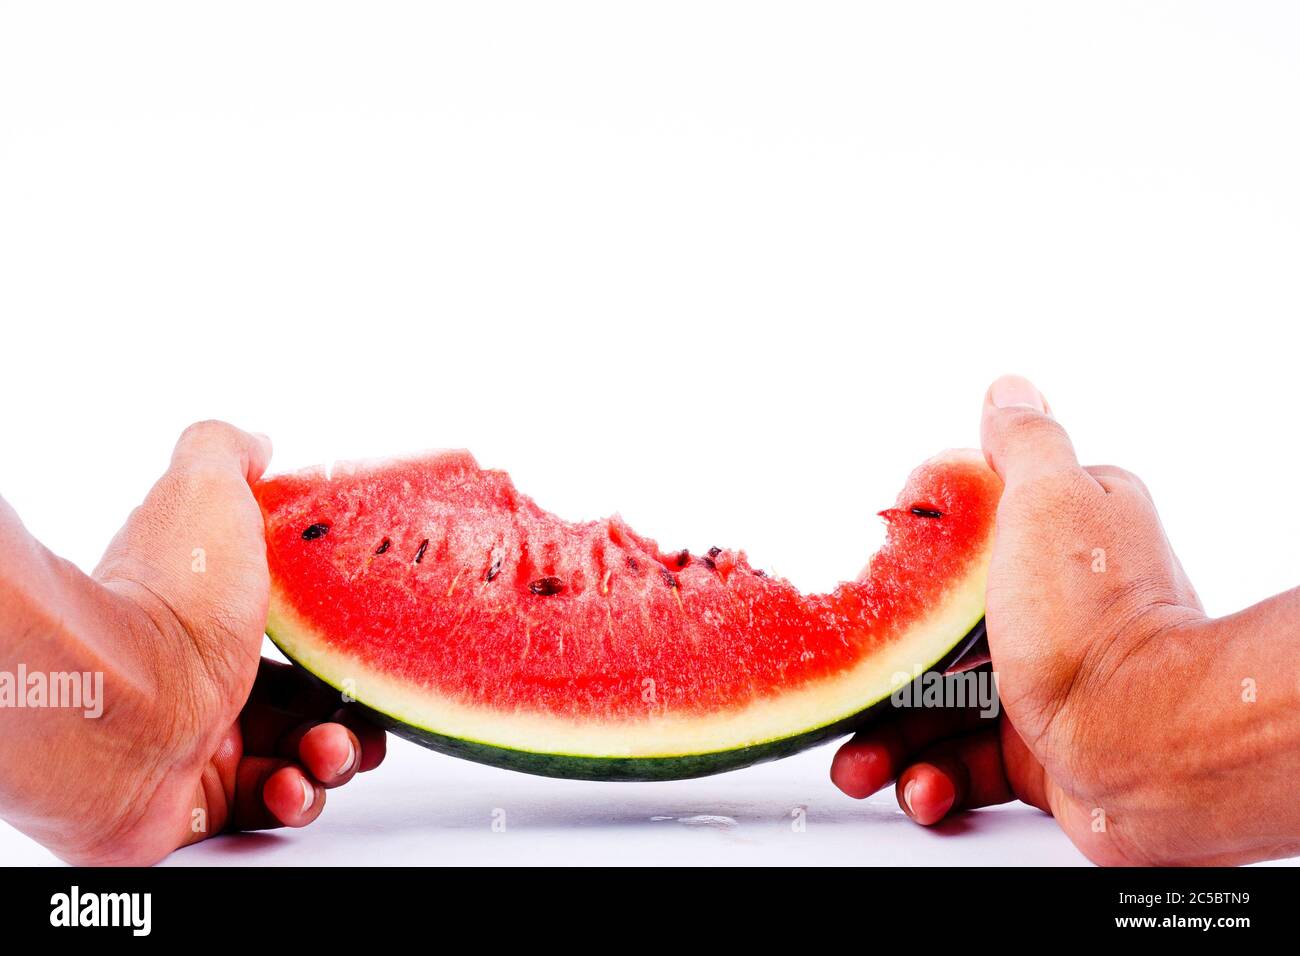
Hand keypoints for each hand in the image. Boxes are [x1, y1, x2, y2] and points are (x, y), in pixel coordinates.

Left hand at [0, 422, 384, 864]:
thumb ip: (226, 452)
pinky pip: (267, 809)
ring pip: (299, 762)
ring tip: (325, 755)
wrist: (114, 705)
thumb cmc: (169, 601)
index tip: (364, 655)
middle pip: (307, 707)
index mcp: (214, 621)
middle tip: (351, 721)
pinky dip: (292, 800)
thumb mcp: (203, 491)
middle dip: (348, 717)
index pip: (295, 639)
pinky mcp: (195, 806)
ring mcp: (198, 749)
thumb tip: (257, 442)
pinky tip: (286, 786)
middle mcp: (204, 685)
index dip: (338, 650)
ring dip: (332, 760)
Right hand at [829, 376, 1298, 864]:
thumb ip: (1024, 444)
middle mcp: (1054, 613)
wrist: (1147, 749)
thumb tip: (1009, 390)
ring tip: (862, 762)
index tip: (868, 589)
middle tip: (847, 696)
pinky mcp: (1042, 753)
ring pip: (943, 710)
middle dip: (883, 674)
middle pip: (937, 637)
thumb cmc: (1093, 624)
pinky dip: (936, 777)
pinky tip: (921, 785)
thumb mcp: (1050, 501)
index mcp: (1063, 543)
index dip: (909, 570)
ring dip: (893, 740)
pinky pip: (969, 765)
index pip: (962, 547)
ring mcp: (1047, 685)